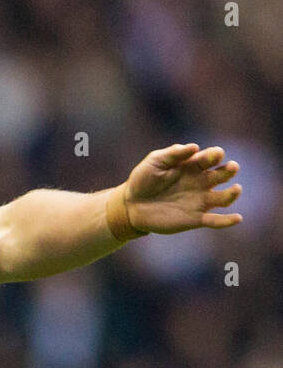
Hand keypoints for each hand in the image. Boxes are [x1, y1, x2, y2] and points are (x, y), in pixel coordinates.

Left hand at [120, 143, 242, 234]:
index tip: (213, 156)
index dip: (215, 155)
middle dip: (229, 170)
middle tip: (231, 168)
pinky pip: (214, 221)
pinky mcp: (194, 219)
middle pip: (223, 175)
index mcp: (194, 165)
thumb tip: (194, 147)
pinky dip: (227, 221)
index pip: (211, 157)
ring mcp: (199, 201)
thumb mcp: (155, 162)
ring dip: (232, 193)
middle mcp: (201, 182)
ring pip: (224, 197)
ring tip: (236, 189)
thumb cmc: (143, 180)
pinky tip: (237, 218)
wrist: (131, 206)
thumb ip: (173, 153)